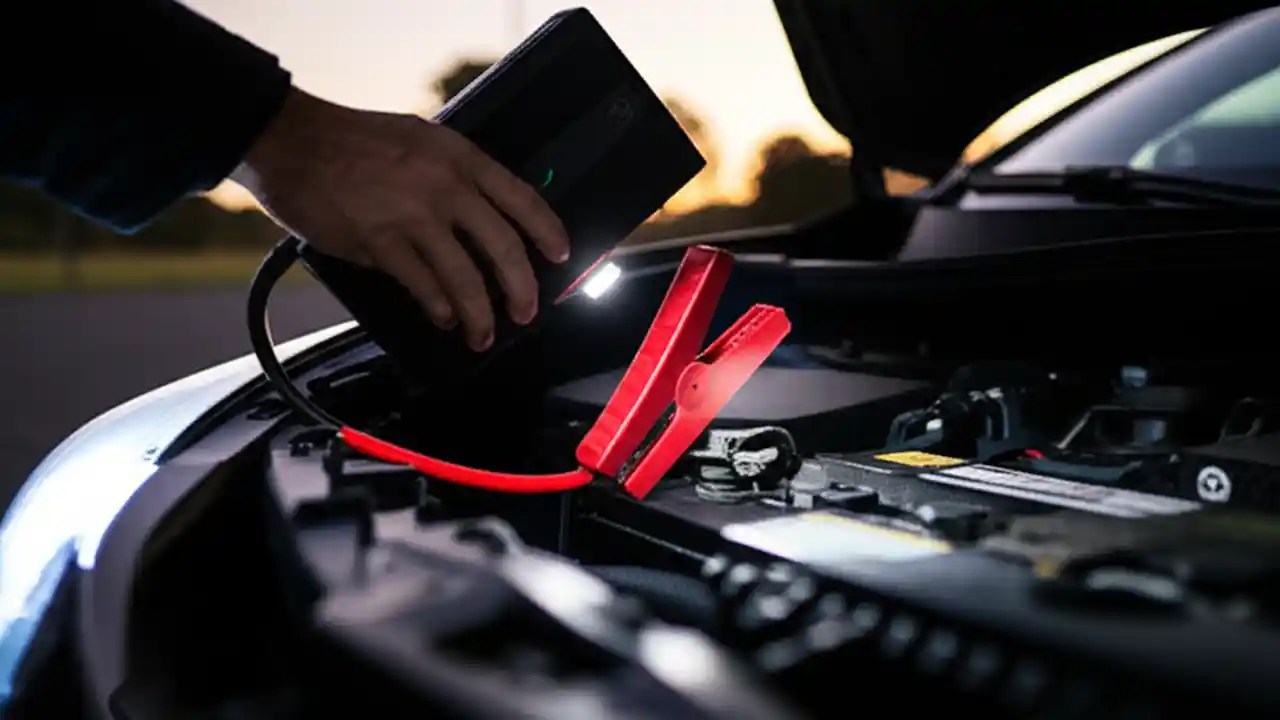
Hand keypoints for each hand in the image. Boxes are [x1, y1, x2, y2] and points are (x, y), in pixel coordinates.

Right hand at [231, 88, 569, 350]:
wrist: (292, 140)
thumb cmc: (351, 140)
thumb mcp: (418, 139)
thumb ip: (452, 173)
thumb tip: (481, 216)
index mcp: (458, 157)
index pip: (522, 197)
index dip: (548, 231)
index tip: (560, 254)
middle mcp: (444, 186)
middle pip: (504, 248)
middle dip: (522, 289)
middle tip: (526, 311)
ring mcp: (413, 216)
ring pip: (467, 279)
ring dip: (481, 316)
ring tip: (484, 334)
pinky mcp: (380, 243)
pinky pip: (424, 286)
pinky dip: (441, 309)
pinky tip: (445, 319)